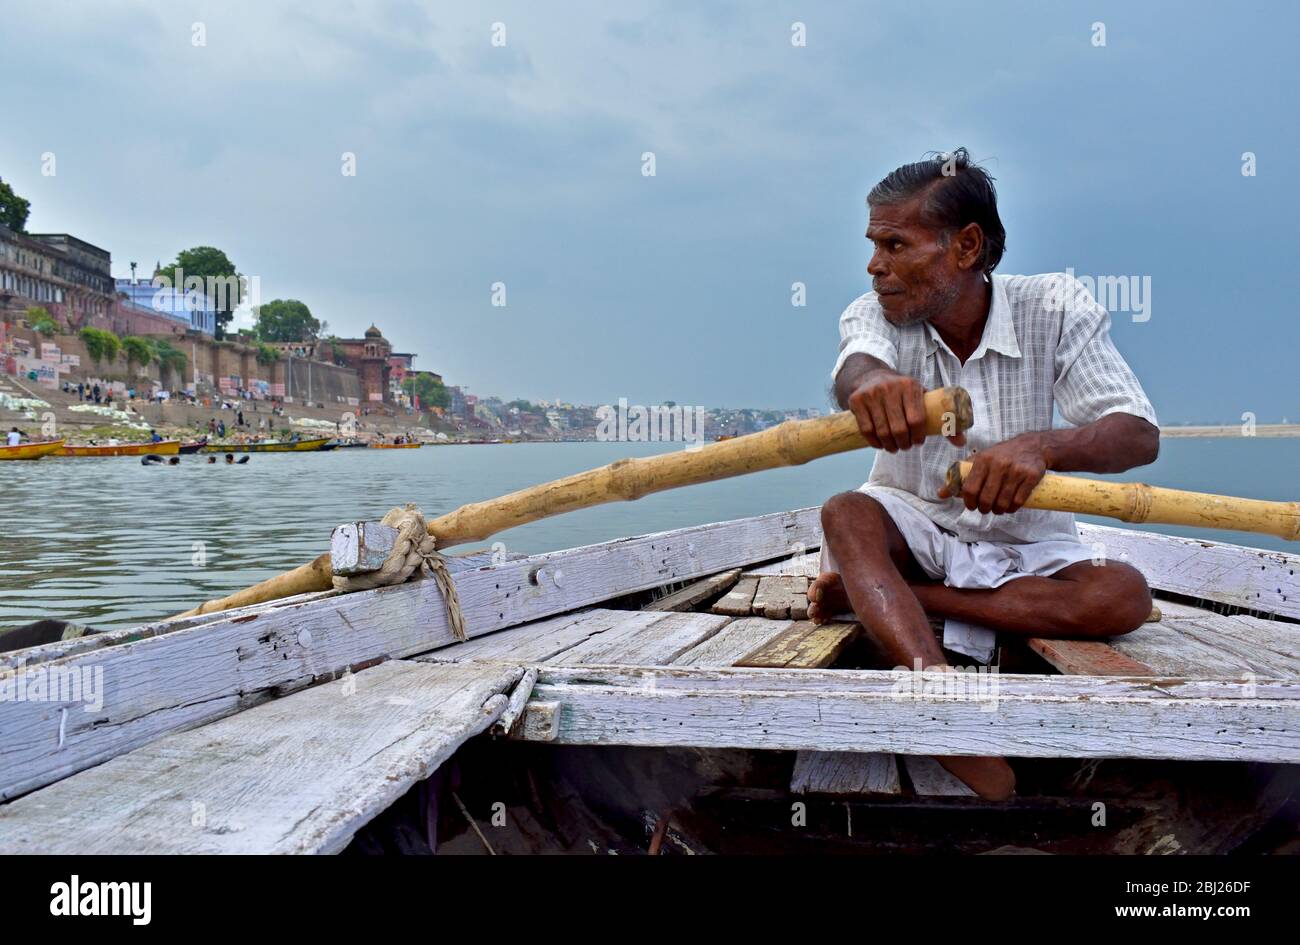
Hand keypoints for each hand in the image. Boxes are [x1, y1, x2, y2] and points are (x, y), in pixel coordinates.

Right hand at [847, 370, 966, 452]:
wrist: (870, 376)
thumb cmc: (902, 392)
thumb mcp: (921, 398)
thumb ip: (942, 419)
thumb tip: (962, 441)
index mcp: (911, 386)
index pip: (917, 419)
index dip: (918, 436)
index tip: (917, 442)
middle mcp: (891, 387)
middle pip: (899, 428)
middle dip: (903, 444)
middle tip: (904, 447)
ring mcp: (872, 393)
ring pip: (882, 431)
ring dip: (889, 446)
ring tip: (893, 447)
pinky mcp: (857, 400)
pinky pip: (866, 429)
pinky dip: (874, 442)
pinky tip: (879, 444)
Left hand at [938, 433, 1047, 513]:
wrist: (1032, 446)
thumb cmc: (1001, 455)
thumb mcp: (980, 461)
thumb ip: (961, 476)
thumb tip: (941, 493)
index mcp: (982, 460)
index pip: (970, 488)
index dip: (969, 502)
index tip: (971, 506)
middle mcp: (998, 464)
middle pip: (986, 498)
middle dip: (984, 509)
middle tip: (986, 509)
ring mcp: (1016, 470)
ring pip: (1003, 502)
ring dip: (998, 511)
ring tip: (998, 509)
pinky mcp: (1031, 476)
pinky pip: (1018, 501)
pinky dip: (1012, 508)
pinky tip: (1010, 507)